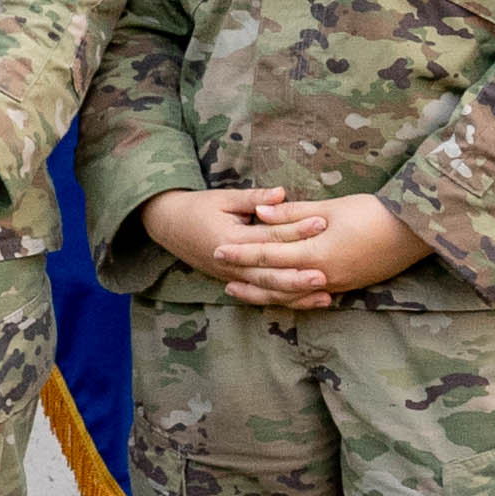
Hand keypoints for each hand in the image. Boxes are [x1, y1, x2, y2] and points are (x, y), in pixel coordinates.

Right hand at [147, 187, 317, 306]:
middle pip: (270, 273)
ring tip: (325, 295)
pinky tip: (307, 301)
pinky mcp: (235, 282)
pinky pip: (263, 296)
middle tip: (326, 274)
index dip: (296, 230)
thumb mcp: (223, 198)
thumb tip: (282, 193)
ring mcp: (232, 277)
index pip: (268, 237)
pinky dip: (285, 300)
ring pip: (268, 291)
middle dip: (298, 276)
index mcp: (229, 240)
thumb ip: (253, 198)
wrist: (168, 225)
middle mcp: (231, 264)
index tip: (321, 223)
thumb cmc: (197, 207)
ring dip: (296, 295)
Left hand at [235, 193, 429, 308]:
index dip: (241, 253)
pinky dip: (289, 296)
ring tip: (239, 289)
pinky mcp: (347, 287)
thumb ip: (293, 214)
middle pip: (274, 280)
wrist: (417, 233)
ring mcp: (336, 285)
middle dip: (245, 275)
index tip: (217, 250)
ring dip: (262, 292)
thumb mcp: (332, 208)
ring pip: (290, 294)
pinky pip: (309, 296)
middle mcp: (323, 275)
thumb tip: (261, 213)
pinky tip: (278, 294)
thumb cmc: (375, 213)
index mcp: (316, 254)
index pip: (269, 255)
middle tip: (218, 269)